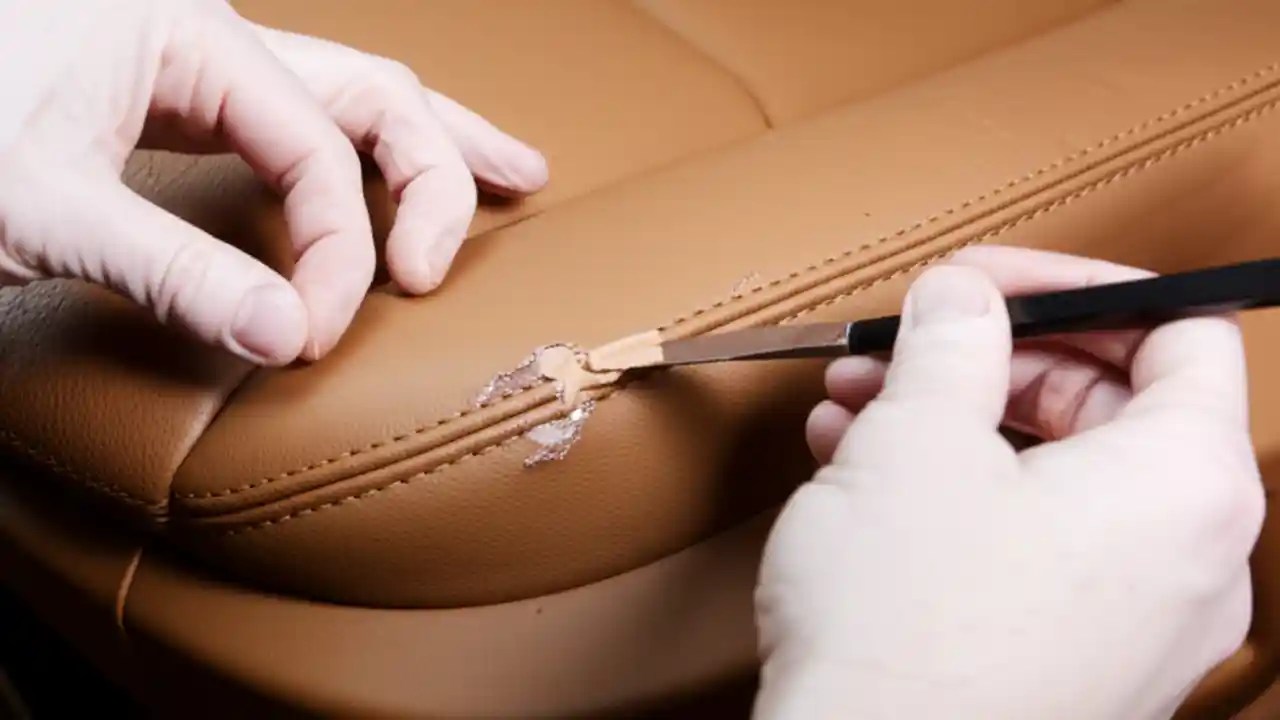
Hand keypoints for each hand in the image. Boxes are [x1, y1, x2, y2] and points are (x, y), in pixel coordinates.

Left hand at [0, 0, 546, 364]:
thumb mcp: (39, 207)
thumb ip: (167, 268)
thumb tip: (284, 338)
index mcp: (183, 31)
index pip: (314, 145)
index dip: (340, 243)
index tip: (318, 329)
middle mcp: (207, 36)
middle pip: (369, 86)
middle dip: (441, 155)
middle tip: (508, 207)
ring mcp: (197, 65)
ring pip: (349, 91)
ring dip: (431, 139)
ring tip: (509, 171)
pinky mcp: (178, 102)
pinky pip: (299, 122)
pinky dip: (360, 156)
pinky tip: (383, 182)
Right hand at [754, 246, 1263, 718]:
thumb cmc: (906, 636)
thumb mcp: (917, 439)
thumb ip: (952, 339)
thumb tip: (961, 297)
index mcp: (1186, 487)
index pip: (1181, 331)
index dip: (1074, 286)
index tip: (988, 282)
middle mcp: (1188, 562)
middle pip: (1107, 405)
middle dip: (985, 361)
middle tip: (903, 348)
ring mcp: (1136, 626)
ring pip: (1054, 480)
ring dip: (952, 427)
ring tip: (857, 415)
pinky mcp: (1075, 666)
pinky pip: (1033, 550)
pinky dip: (958, 501)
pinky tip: (865, 486)